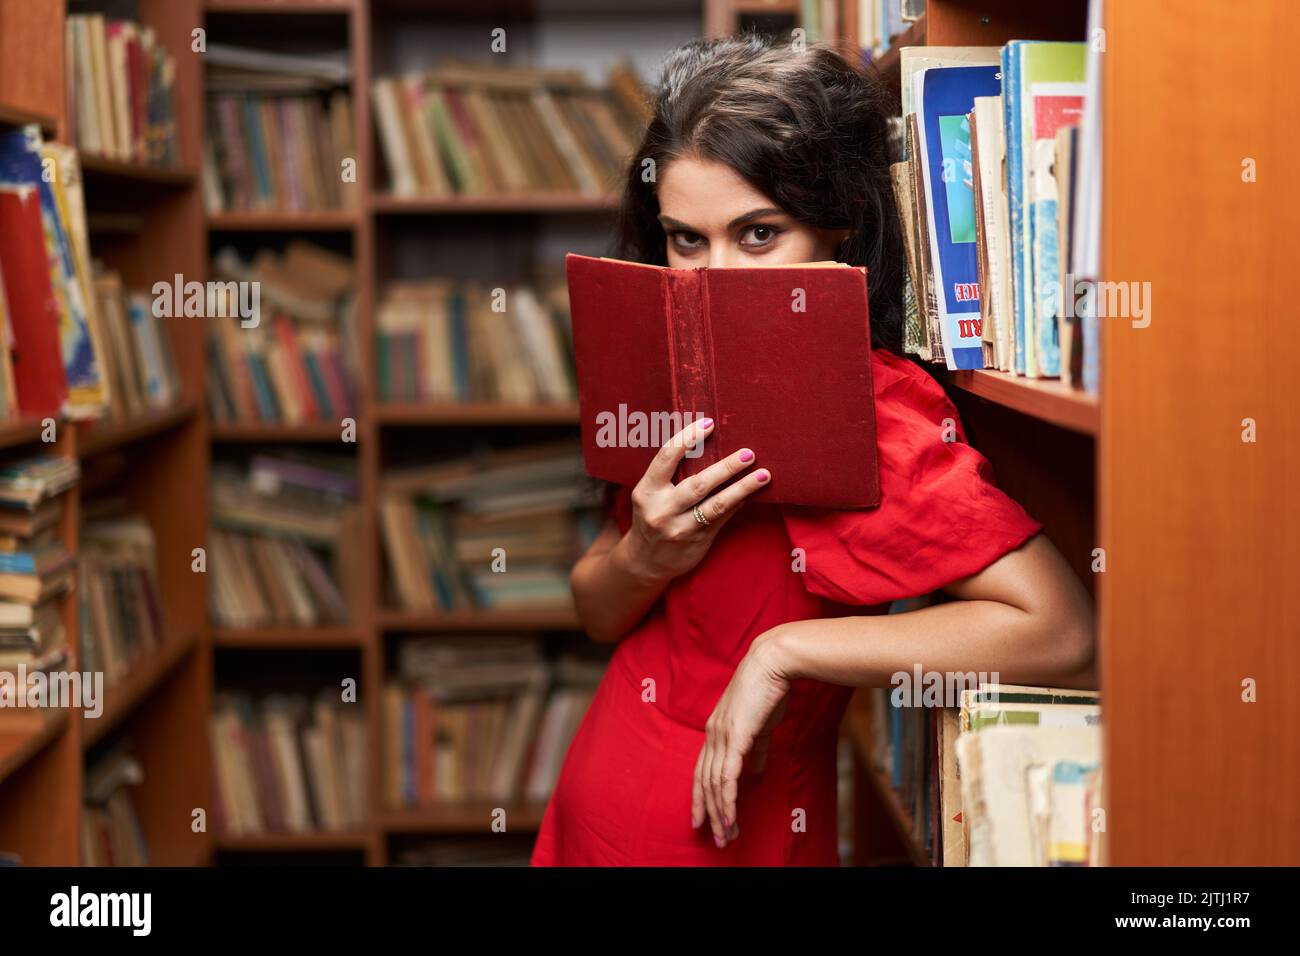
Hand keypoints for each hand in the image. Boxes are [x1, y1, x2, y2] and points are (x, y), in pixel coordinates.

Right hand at [615, 417, 769, 584]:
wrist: (645, 561)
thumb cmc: (652, 516)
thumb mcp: (651, 494)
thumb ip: (672, 474)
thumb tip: (708, 442)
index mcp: (646, 491)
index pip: (666, 457)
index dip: (688, 438)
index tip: (709, 423)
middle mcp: (662, 510)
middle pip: (698, 484)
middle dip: (726, 467)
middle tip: (748, 453)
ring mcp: (681, 528)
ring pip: (716, 505)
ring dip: (742, 488)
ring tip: (764, 475)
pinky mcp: (698, 541)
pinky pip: (723, 518)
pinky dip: (739, 503)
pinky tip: (753, 493)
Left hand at [692, 631, 791, 847]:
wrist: (773, 662)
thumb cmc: (769, 688)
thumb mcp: (760, 724)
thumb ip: (754, 748)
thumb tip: (752, 771)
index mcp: (716, 729)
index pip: (702, 769)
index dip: (700, 795)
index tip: (701, 818)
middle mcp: (713, 734)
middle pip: (704, 781)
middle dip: (708, 812)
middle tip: (716, 839)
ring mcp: (721, 735)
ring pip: (713, 784)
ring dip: (719, 813)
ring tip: (726, 836)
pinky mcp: (735, 737)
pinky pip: (727, 777)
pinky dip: (726, 801)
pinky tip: (729, 817)